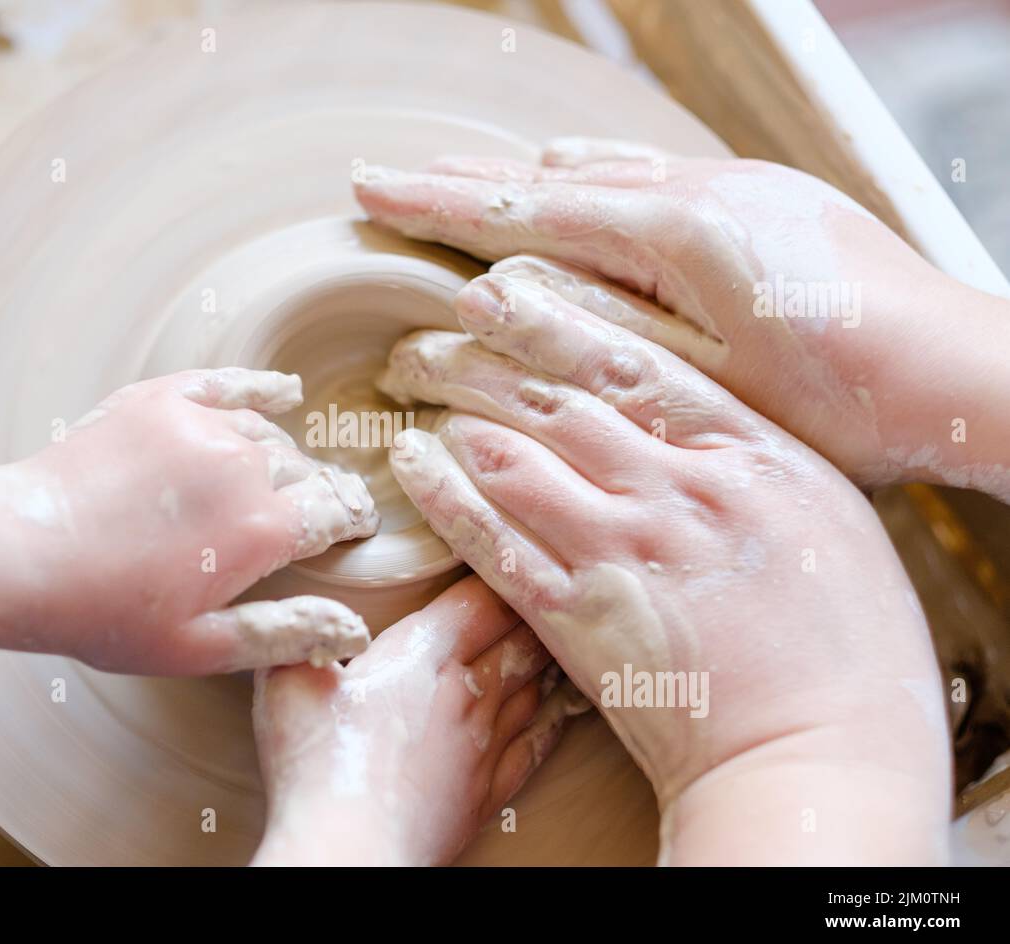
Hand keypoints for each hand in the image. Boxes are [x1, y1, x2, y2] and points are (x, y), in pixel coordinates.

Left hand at [0, 369, 377, 676]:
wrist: (20, 552)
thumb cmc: (105, 611)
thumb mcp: (199, 646)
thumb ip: (284, 632)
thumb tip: (350, 628)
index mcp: (264, 529)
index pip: (337, 511)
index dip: (352, 521)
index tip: (357, 527)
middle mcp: (246, 467)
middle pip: (306, 471)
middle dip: (318, 493)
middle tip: (312, 513)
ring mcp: (203, 426)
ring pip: (269, 434)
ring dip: (280, 457)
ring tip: (272, 480)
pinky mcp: (162, 401)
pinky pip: (229, 385)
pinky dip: (260, 389)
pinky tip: (283, 392)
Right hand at [250, 574, 581, 865]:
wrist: (351, 851)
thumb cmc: (316, 767)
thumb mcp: (288, 681)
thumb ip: (302, 636)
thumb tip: (302, 611)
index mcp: (423, 654)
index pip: (481, 598)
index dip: (498, 572)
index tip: (506, 551)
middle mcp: (467, 692)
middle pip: (521, 637)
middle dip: (536, 611)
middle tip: (553, 589)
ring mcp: (485, 744)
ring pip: (537, 686)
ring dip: (552, 658)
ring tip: (564, 637)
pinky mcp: (490, 791)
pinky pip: (539, 743)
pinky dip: (558, 719)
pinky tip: (567, 708)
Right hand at [356, 140, 1009, 499]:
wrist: (962, 369)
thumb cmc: (844, 399)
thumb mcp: (707, 385)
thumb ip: (601, 334)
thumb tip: (504, 298)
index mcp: (676, 234)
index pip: (527, 206)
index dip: (438, 201)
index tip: (370, 184)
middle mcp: (699, 191)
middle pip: (554, 175)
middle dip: (464, 179)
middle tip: (390, 178)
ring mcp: (733, 189)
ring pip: (603, 167)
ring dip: (525, 176)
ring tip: (465, 180)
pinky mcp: (759, 203)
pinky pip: (649, 174)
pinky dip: (592, 178)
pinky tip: (579, 181)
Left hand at [377, 278, 951, 863]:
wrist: (817, 751)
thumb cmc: (848, 644)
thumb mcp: (828, 518)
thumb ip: (752, 459)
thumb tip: (690, 419)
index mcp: (746, 454)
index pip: (635, 360)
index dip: (556, 318)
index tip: (505, 290)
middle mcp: (674, 488)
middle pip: (557, 395)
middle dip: (482, 352)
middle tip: (429, 331)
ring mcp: (620, 550)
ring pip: (512, 454)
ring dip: (453, 407)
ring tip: (411, 381)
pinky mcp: (576, 617)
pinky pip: (492, 540)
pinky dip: (444, 494)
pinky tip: (410, 461)